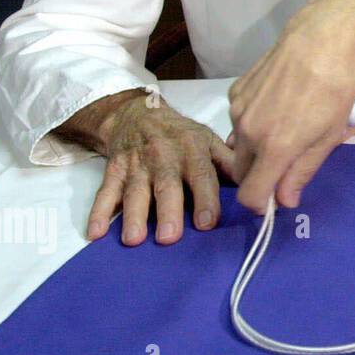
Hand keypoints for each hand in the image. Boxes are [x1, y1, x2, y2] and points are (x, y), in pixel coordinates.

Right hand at [83, 95, 233, 245]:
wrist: (138, 114)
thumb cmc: (182, 135)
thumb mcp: (210, 140)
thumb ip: (230, 164)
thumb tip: (259, 185)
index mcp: (192, 149)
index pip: (201, 175)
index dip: (205, 198)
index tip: (207, 223)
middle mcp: (164, 157)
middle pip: (166, 185)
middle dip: (167, 211)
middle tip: (169, 237)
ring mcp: (136, 165)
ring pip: (134, 191)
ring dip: (133, 216)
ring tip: (134, 239)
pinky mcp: (114, 171)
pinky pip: (104, 192)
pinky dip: (98, 212)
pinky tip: (95, 233)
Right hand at [229, 0, 354, 211]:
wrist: (319, 37)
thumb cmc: (334, 88)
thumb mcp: (328, 134)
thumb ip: (302, 171)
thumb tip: (284, 202)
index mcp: (274, 147)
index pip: (251, 196)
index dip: (263, 204)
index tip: (280, 195)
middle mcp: (247, 131)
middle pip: (242, 173)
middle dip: (261, 176)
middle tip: (289, 160)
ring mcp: (237, 109)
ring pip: (239, 146)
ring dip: (256, 148)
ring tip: (287, 126)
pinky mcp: (234, 91)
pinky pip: (238, 121)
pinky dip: (253, 123)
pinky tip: (278, 104)